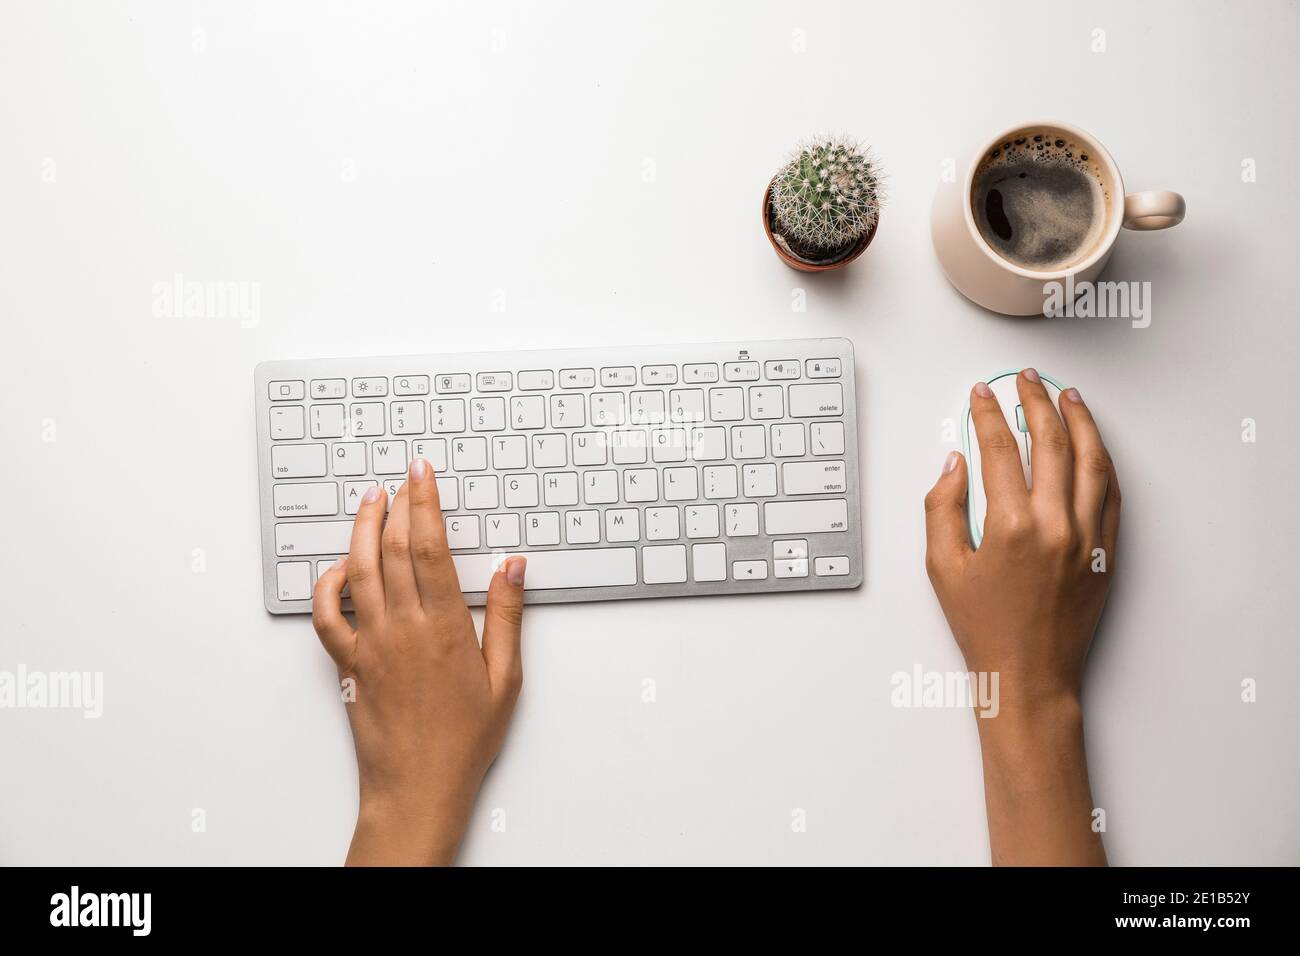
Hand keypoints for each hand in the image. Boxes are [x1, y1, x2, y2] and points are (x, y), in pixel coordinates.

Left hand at [311, 458, 526, 865]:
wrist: (418, 786)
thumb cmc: (464, 740)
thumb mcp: (504, 679)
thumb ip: (505, 617)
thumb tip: (511, 568)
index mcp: (443, 628)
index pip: (431, 548)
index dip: (425, 504)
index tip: (423, 474)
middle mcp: (401, 628)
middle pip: (394, 549)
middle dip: (398, 505)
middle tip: (404, 478)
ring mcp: (369, 644)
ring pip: (358, 571)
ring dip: (363, 530)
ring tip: (371, 502)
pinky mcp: (347, 663)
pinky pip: (326, 615)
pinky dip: (327, 585)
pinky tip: (340, 568)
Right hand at [923, 369, 1119, 864]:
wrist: (1029, 676)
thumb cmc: (984, 628)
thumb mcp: (941, 568)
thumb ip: (942, 508)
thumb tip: (955, 465)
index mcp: (1011, 527)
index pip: (999, 450)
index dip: (987, 415)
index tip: (981, 395)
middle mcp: (1056, 525)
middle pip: (1051, 442)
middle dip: (1036, 402)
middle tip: (1026, 381)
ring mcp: (1087, 537)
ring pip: (1091, 460)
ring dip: (1079, 421)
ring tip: (1067, 397)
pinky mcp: (1106, 551)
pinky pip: (1110, 493)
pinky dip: (1102, 461)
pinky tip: (1092, 445)